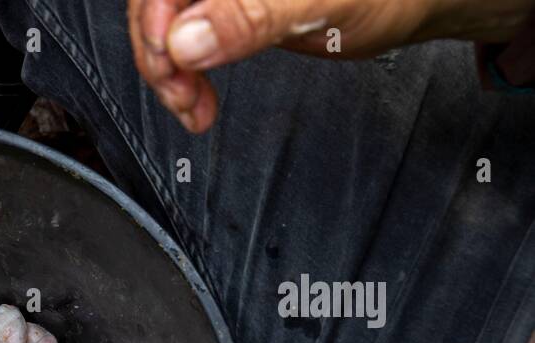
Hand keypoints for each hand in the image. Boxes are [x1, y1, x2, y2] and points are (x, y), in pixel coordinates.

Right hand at [129, 0, 534, 131]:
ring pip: (164, 21)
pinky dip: (183, 70)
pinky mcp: (226, 4)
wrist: (413, 1)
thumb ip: (249, 17)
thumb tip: (184, 40)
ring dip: (167, 70)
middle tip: (182, 95)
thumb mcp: (320, 4)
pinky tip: (198, 98)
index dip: (152, 18)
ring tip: (193, 108)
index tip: (168, 60)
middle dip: (157, 53)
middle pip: (155, 1)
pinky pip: (183, 34)